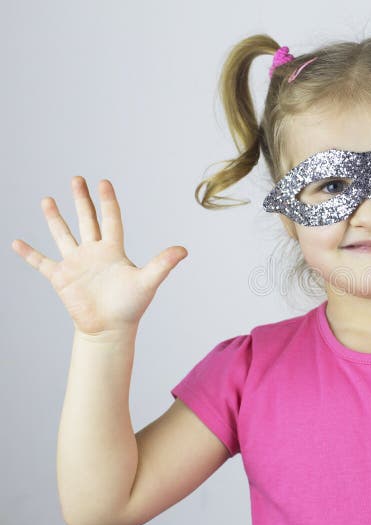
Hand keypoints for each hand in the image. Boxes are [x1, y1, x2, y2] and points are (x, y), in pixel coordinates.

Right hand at [11, 176, 188, 335]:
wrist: (110, 329)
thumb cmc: (131, 307)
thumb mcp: (147, 281)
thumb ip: (163, 264)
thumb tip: (184, 250)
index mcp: (114, 250)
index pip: (110, 219)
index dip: (107, 201)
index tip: (103, 181)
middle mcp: (94, 252)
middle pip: (86, 220)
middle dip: (81, 199)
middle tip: (76, 178)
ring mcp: (76, 263)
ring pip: (63, 235)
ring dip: (54, 218)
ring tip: (47, 199)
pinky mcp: (61, 278)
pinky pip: (41, 262)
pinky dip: (29, 253)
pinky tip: (16, 242)